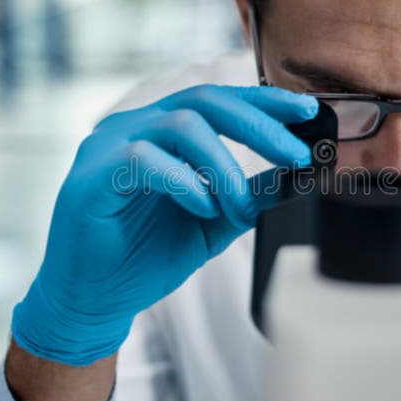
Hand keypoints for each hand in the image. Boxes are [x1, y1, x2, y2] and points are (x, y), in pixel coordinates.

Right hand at [11, 84, 317, 365]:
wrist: (94, 299)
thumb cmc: (145, 255)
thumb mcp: (212, 222)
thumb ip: (248, 196)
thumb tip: (296, 179)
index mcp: (162, 130)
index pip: (219, 101)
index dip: (264, 102)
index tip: (308, 112)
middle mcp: (136, 127)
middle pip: (204, 101)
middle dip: (258, 125)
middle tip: (295, 155)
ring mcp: (109, 147)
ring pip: (180, 125)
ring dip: (223, 166)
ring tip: (239, 206)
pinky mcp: (92, 176)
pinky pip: (142, 160)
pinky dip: (183, 181)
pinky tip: (202, 208)